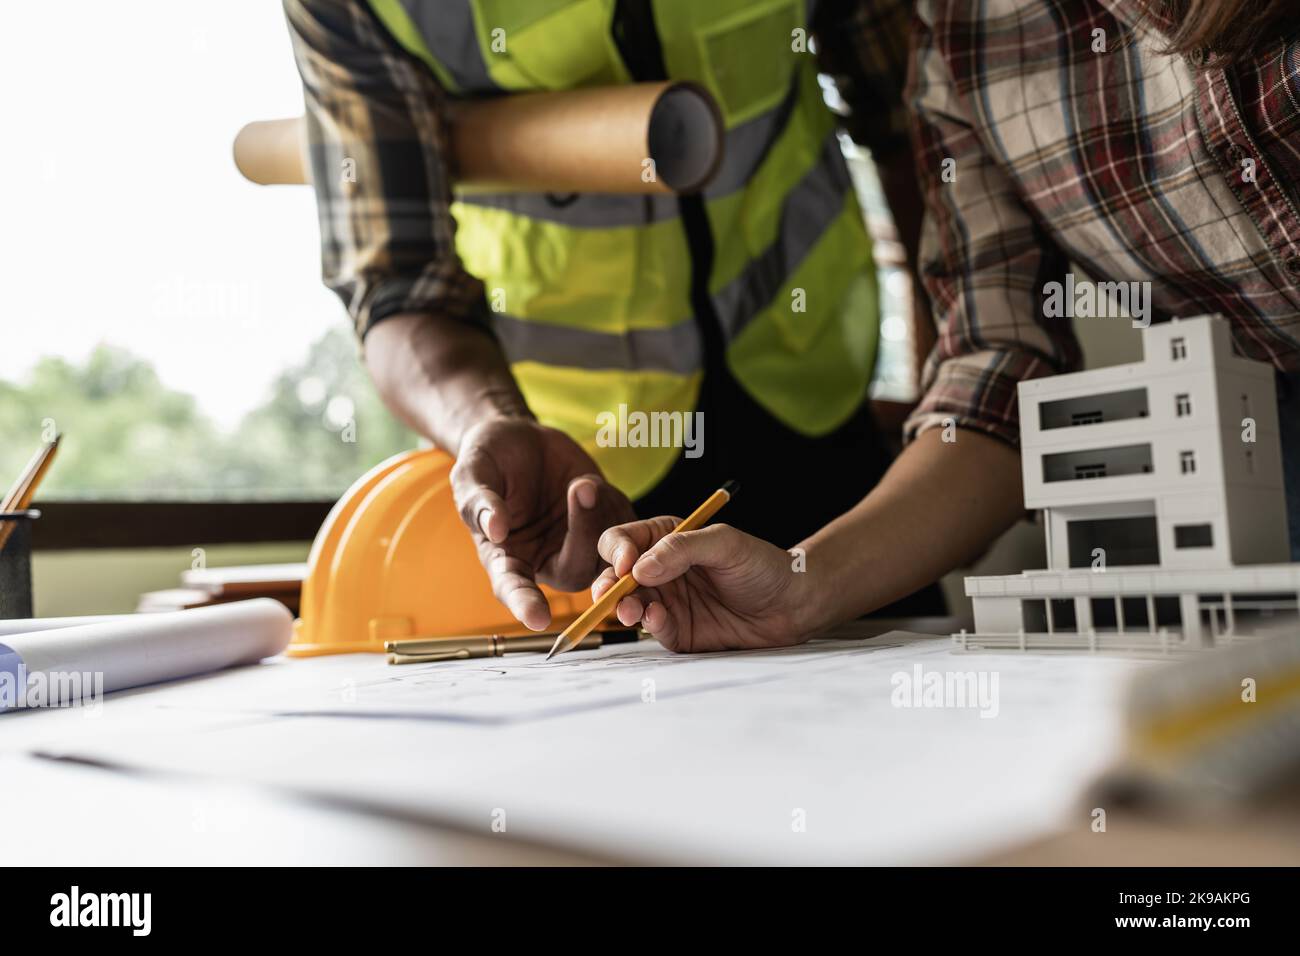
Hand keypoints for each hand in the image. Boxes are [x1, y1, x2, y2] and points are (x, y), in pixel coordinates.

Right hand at [451, 417, 634, 629]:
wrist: (519, 438)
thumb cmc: (489, 461)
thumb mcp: (472, 474)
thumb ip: (479, 502)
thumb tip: (495, 529)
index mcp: (505, 557)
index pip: (513, 587)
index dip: (525, 604)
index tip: (538, 618)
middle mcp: (545, 559)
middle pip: (574, 571)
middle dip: (584, 534)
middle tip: (581, 488)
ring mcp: (578, 544)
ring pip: (604, 552)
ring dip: (601, 516)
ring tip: (581, 482)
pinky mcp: (602, 523)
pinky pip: (622, 526)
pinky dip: (613, 503)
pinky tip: (592, 483)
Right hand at [592, 517, 815, 652]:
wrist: (792, 604)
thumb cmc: (762, 565)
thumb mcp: (725, 544)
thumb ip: (681, 549)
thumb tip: (638, 568)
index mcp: (666, 540)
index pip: (623, 541)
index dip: (617, 551)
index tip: (626, 565)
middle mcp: (660, 571)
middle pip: (616, 577)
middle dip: (607, 586)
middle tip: (610, 596)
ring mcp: (667, 602)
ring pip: (629, 605)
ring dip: (623, 607)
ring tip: (632, 611)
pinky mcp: (679, 631)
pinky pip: (654, 629)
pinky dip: (650, 624)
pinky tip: (658, 618)